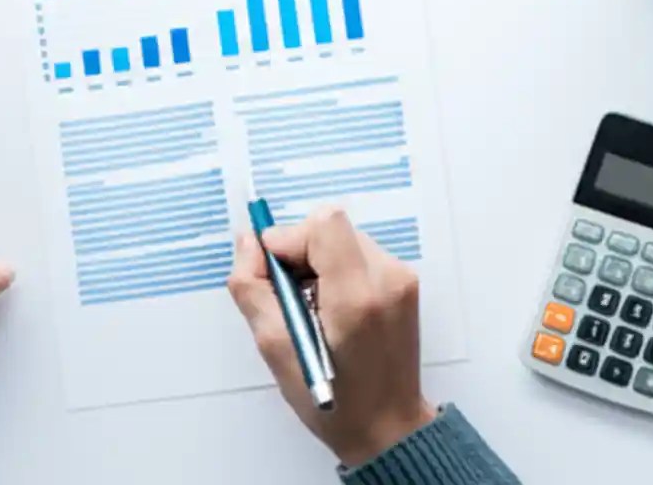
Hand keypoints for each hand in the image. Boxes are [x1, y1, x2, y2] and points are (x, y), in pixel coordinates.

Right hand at [228, 208, 434, 465]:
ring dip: (317, 263)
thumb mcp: (276, 348)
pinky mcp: (405, 284)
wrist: (389, 428)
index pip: (324, 224)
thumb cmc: (334, 400)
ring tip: (311, 308)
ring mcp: (401, 280)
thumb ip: (253, 287)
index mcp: (356, 297)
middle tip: (288, 295)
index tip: (273, 269)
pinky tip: (331, 309)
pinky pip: (358, 254)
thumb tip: (247, 242)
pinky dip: (336, 271)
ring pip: (343, 238)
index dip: (288, 238)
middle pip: (331, 228)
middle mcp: (387, 279)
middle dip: (300, 252)